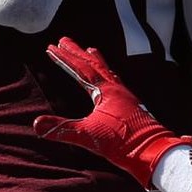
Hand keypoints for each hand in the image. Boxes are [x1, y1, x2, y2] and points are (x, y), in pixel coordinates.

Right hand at [32, 38, 191, 185]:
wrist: (154, 152)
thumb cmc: (124, 144)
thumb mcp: (89, 136)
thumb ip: (62, 129)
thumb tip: (36, 125)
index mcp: (106, 91)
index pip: (80, 69)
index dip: (64, 58)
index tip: (50, 47)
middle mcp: (117, 89)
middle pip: (93, 65)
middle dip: (77, 52)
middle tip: (64, 40)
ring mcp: (126, 97)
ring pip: (107, 72)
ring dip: (95, 61)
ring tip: (90, 50)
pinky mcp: (131, 106)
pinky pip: (116, 83)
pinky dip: (107, 75)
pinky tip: (110, 82)